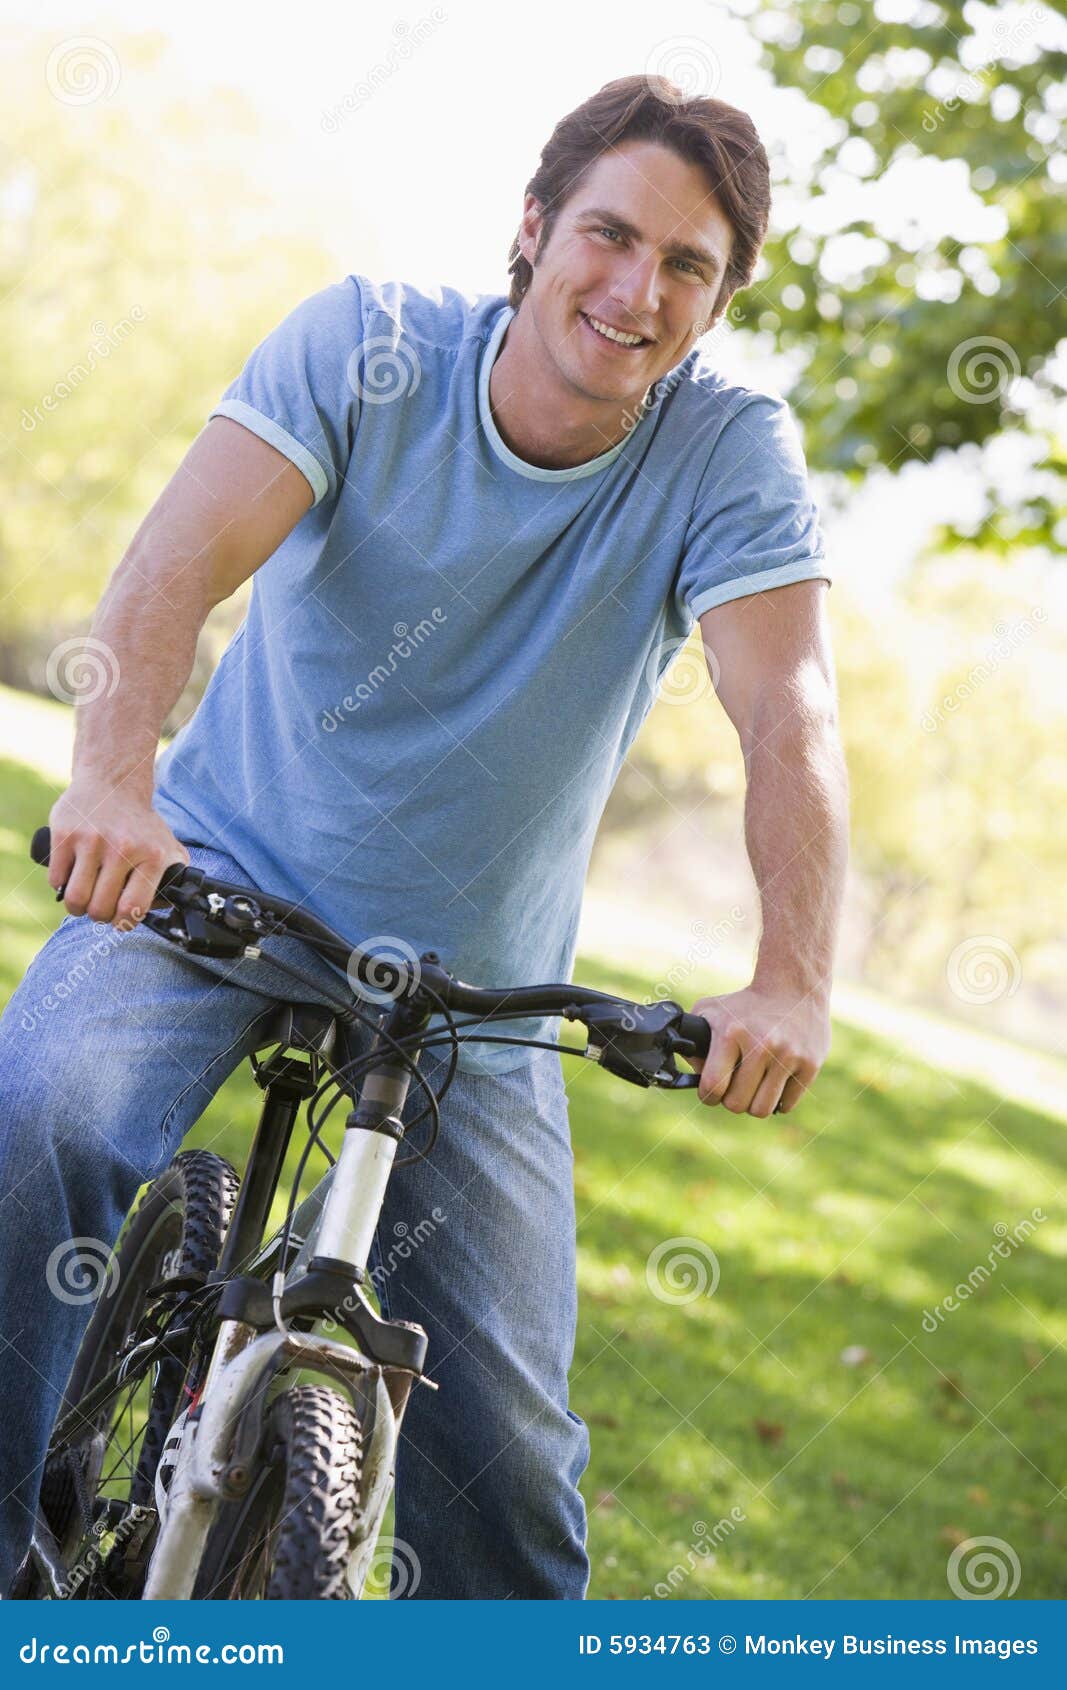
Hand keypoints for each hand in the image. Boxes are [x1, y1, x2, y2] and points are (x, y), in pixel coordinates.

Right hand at [48, 783, 190, 929]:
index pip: (132, 908)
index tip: (118, 921)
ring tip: (83, 899)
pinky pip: (56, 880)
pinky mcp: (65, 835)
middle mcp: (122, 848)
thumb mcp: (167, 846)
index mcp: (151, 855)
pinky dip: (61, 885)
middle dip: (99, 915)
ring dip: (77, 907)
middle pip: (100, 908)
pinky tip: (71, 877)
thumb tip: (166, 908)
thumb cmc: (140, 824)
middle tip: (100, 907)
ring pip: (75, 899)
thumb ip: (173, 877)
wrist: (113, 783)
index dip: (122, 923)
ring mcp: (91, 841)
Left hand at [686, 985, 829, 1115]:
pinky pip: (787, 1105)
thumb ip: (694, 1043)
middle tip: (736, 1087)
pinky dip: (779, 1099)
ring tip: (755, 1087)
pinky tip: (775, 1081)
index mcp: (731, 1033)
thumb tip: (694, 1076)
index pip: (713, 1086)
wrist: (794, 987)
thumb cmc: (746, 1004)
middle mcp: (761, 1044)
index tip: (712, 1093)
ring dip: (755, 1104)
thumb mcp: (711, 1012)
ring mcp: (788, 1055)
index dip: (708, 1096)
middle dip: (732, 1100)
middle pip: (737, 1104)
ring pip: (762, 1109)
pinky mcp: (810, 1064)